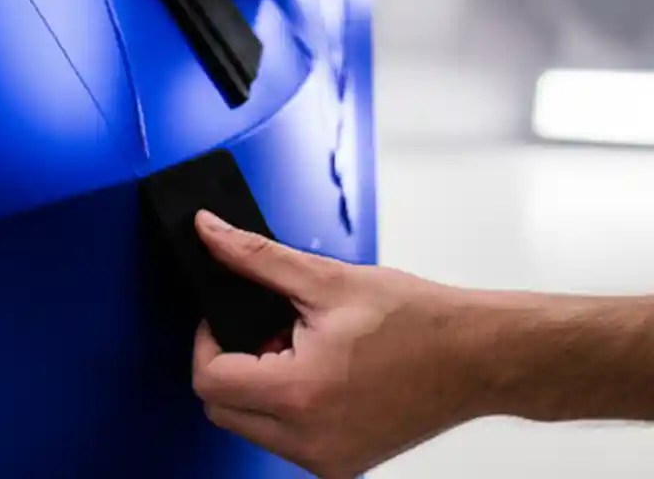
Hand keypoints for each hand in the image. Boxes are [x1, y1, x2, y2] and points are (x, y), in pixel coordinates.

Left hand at [190, 210, 485, 477]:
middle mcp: (309, 440)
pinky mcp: (342, 466)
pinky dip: (285, 407)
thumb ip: (255, 257)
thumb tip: (209, 233)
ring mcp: (326, 460)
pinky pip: (283, 439)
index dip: (207, 340)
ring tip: (301, 349)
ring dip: (257, 387)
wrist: (481, 357)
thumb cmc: (418, 320)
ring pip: (249, 426)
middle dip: (229, 364)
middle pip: (221, 408)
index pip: (208, 380)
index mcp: (300, 394)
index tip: (226, 317)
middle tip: (268, 330)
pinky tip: (319, 374)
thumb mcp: (327, 279)